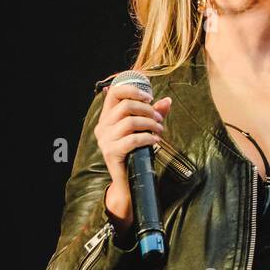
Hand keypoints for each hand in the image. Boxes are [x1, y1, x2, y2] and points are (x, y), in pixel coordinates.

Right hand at [95, 82, 170, 209]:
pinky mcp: (111, 152)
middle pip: (126, 105)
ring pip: (130, 121)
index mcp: (107, 117)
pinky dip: (148, 138)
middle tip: (159, 120)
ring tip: (159, 131)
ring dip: (150, 124)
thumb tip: (167, 100)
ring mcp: (105, 140)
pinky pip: (132, 139)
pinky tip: (155, 141)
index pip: (114, 92)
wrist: (129, 180)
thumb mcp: (145, 129)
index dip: (133, 90)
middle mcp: (102, 126)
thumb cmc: (137, 151)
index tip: (150, 97)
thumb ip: (155, 114)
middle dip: (148, 110)